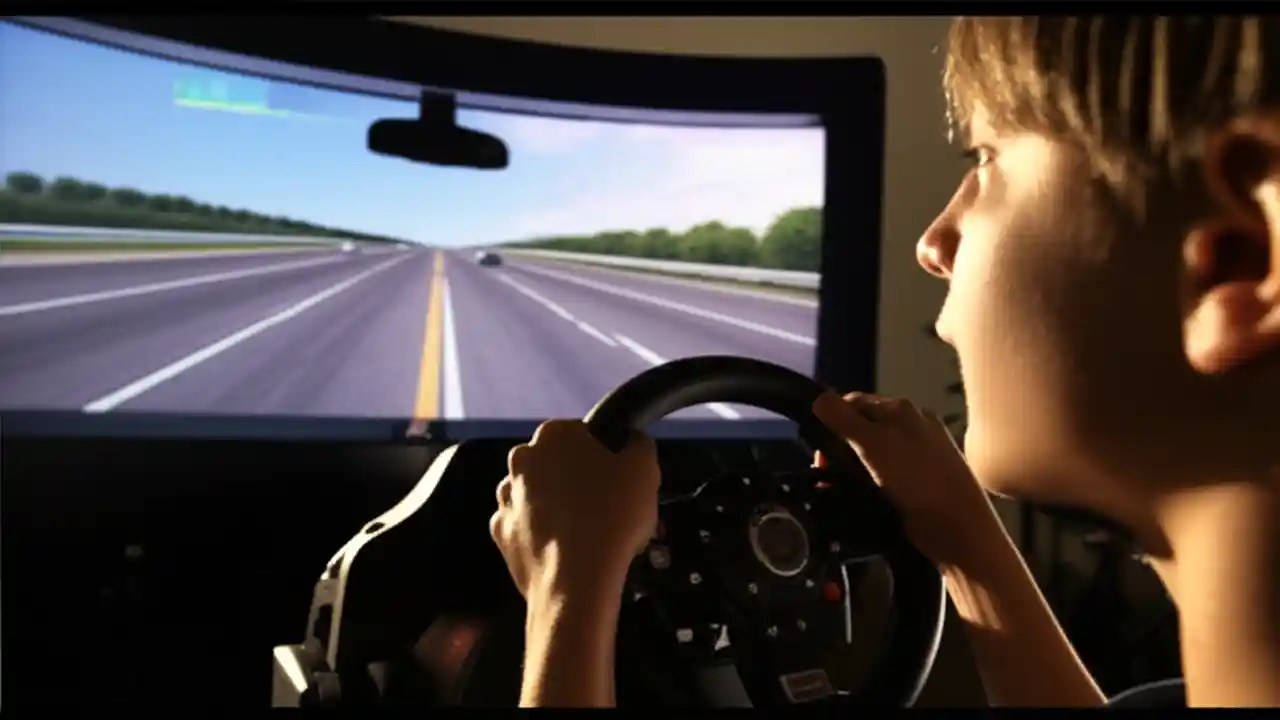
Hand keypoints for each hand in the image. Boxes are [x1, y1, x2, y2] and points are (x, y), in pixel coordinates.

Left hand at [489, 420, 660, 603]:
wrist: (578, 580)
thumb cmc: (613, 515)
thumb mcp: (645, 466)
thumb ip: (636, 443)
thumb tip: (628, 442)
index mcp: (553, 434)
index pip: (583, 435)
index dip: (605, 458)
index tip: (618, 482)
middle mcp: (521, 460)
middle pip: (557, 466)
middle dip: (577, 482)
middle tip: (607, 509)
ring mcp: (505, 499)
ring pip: (538, 497)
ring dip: (556, 507)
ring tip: (585, 534)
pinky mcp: (500, 534)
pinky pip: (526, 528)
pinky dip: (541, 536)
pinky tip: (564, 550)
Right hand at [812, 391, 998, 568]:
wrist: (957, 526)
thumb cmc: (917, 479)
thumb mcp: (875, 444)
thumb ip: (844, 420)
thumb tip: (818, 398)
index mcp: (902, 410)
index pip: (855, 402)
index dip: (832, 418)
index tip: (816, 443)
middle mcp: (911, 428)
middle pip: (862, 428)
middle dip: (839, 446)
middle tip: (825, 470)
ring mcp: (916, 456)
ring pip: (870, 454)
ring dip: (849, 468)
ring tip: (835, 487)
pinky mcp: (916, 483)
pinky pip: (881, 476)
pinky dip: (865, 483)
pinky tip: (856, 497)